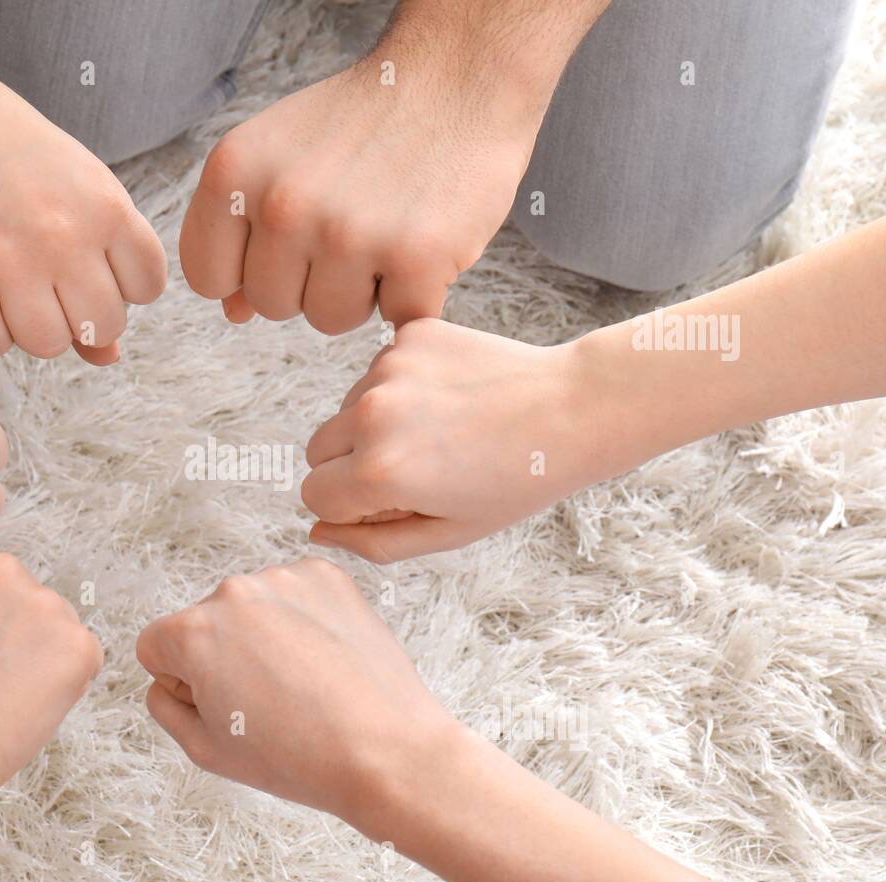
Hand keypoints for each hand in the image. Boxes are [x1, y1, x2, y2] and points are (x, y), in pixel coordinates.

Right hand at [0, 67, 166, 362]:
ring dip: (36, 326)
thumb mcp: (77, 186)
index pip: (146, 287)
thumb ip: (106, 261)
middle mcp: (64, 237)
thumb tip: (109, 356)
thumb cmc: (10, 147)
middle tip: (53, 282)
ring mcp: (10, 262)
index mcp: (106, 207)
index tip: (95, 264)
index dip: (123, 284)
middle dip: (83, 314)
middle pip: (104, 326)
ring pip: (50, 344)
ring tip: (16, 286)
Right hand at [0, 536, 102, 809]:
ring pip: (54, 626)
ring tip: (0, 697)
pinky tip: (26, 706)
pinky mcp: (79, 644)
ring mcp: (45, 603)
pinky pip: (81, 658)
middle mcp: (3, 567)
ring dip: (39, 656)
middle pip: (22, 597)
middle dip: (11, 632)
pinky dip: (64, 684)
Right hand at [137, 558, 448, 826]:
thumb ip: (165, 706)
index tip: (223, 706)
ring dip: (264, 635)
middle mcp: (233, 592)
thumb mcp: (205, 751)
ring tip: (302, 683)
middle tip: (267, 702)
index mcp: (194, 633)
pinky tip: (323, 660)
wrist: (386, 750)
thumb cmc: (299, 757)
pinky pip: (293, 594)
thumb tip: (167, 680)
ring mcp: (284, 578)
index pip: (156, 646)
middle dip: (223, 655)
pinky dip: (302, 620)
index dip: (182, 684)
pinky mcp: (327, 576)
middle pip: (204, 622)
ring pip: (251, 606)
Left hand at [178, 54, 537, 333]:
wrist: (458, 78)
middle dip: (310, 280)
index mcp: (232, 172)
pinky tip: (422, 243)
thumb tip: (234, 313)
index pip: (208, 277)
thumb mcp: (278, 156)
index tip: (287, 240)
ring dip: (361, 292)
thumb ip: (244, 232)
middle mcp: (283, 204)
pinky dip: (415, 294)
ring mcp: (349, 235)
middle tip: (351, 225)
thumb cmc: (361, 124)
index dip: (249, 270)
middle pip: (271, 304)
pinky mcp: (416, 258)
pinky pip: (396, 319)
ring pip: (329, 320)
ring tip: (385, 232)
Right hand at [303, 318, 622, 561]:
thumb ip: (373, 543)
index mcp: (379, 472)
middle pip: (318, 451)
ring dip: (375, 424)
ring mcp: (388, 368)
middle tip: (417, 468)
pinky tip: (447, 398)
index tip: (394, 501)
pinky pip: (377, 372)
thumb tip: (317, 530)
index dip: (350, 507)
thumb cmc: (515, 481)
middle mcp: (372, 414)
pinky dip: (401, 387)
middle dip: (351, 465)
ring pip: (345, 408)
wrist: (572, 409)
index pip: (313, 496)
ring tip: (440, 430)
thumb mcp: (447, 533)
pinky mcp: (408, 335)